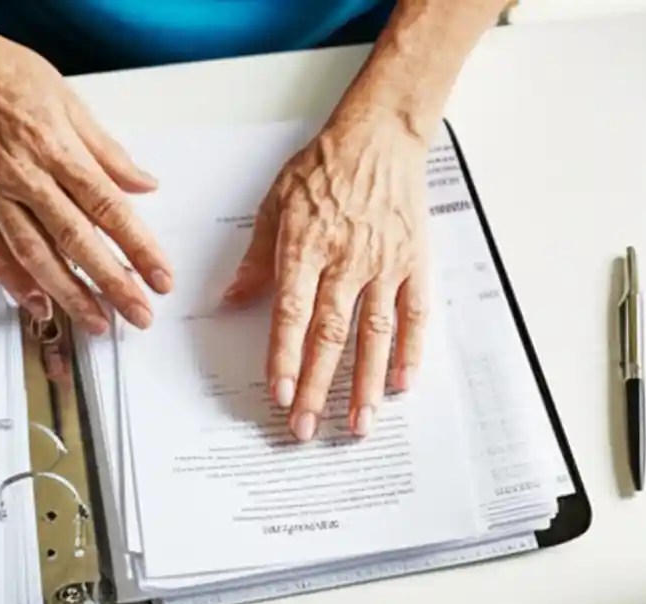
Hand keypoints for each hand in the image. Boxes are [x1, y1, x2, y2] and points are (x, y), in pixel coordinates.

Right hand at [0, 2, 171, 332]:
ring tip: (96, 321)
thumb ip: (107, 152)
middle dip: (111, 282)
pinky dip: (13, 281)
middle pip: (76, 239)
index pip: (108, 207)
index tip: (161, 276)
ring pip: (34, 253)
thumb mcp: (69, 101)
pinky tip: (37, 305)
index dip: (138, 246)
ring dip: (68, 292)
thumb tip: (144, 184)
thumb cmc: (6, 75)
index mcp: (56, 148)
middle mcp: (24, 175)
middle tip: (138, 314)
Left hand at [222, 118, 429, 441]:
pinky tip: (401, 384)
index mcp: (307, 244)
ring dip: (365, 383)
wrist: (382, 135)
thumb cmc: (325, 166)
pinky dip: (410, 351)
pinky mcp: (414, 261)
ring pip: (375, 334)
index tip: (278, 394)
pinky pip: (414, 313)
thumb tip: (231, 299)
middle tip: (307, 427)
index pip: (292, 312)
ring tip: (358, 424)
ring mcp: (385, 263)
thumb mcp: (276, 202)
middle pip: (330, 334)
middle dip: (316, 386)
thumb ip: (257, 257)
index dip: (284, 356)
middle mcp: (347, 258)